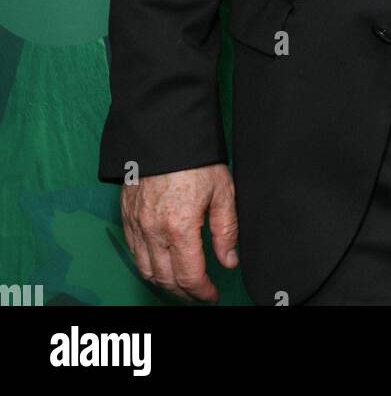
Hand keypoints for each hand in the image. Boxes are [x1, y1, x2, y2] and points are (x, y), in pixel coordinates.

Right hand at [120, 163, 237, 301]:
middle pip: (166, 279)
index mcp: (180, 227)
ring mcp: (136, 224)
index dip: (202, 292)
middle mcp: (153, 230)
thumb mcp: (222, 190)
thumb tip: (228, 260)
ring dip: (164, 282)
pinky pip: (133, 251)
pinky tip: (161, 262)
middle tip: (199, 292)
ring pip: (146, 270)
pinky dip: (147, 264)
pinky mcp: (126, 215)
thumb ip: (226, 230)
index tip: (212, 294)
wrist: (164, 130)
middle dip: (184, 292)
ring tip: (181, 282)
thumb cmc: (196, 158)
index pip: (189, 276)